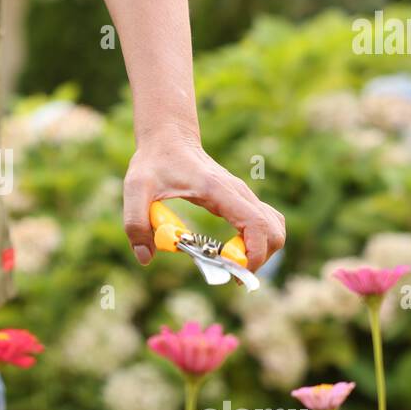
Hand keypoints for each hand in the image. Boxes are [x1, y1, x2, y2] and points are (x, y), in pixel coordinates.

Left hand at [123, 136, 285, 271]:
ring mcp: (242, 196)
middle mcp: (238, 192)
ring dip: (260, 252)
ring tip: (229, 262)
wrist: (168, 139)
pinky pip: (263, 225)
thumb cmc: (153, 162)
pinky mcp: (240, 200)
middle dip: (258, 259)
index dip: (253, 254)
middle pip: (274, 231)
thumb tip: (145, 257)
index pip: (256, 224)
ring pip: (274, 228)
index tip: (232, 270)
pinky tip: (230, 251)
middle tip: (228, 270)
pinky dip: (256, 243)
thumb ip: (135, 223)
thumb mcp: (135, 189)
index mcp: (218, 190)